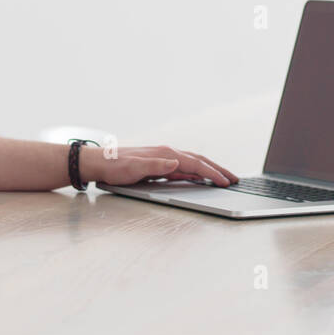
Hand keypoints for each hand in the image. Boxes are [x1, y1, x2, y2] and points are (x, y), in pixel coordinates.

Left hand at [83, 145, 237, 187]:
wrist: (99, 163)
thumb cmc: (114, 167)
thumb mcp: (134, 169)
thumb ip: (156, 166)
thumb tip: (176, 164)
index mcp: (164, 154)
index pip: (194, 163)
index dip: (212, 172)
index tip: (226, 181)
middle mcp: (166, 153)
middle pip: (198, 160)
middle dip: (217, 169)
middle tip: (234, 179)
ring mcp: (163, 158)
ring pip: (192, 162)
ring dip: (209, 169)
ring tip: (223, 177)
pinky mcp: (159, 164)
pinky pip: (183, 167)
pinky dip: (197, 171)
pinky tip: (200, 177)